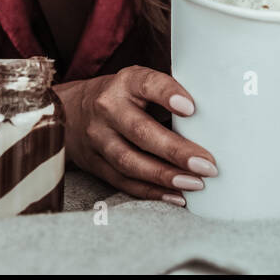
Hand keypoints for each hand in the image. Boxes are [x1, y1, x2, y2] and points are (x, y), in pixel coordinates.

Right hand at [52, 67, 217, 205]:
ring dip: (165, 177)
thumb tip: (213, 114)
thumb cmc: (120, 96)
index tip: (191, 108)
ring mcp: (98, 138)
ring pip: (131, 162)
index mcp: (125, 83)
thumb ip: (166, 94)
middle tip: (207, 164)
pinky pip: (124, 182)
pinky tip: (176, 196)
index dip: (168, 94)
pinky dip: (151, 192)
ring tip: (196, 184)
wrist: (67, 113)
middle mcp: (108, 109)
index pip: (147, 84)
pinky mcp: (95, 164)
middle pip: (141, 132)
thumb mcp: (137, 82)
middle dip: (176, 151)